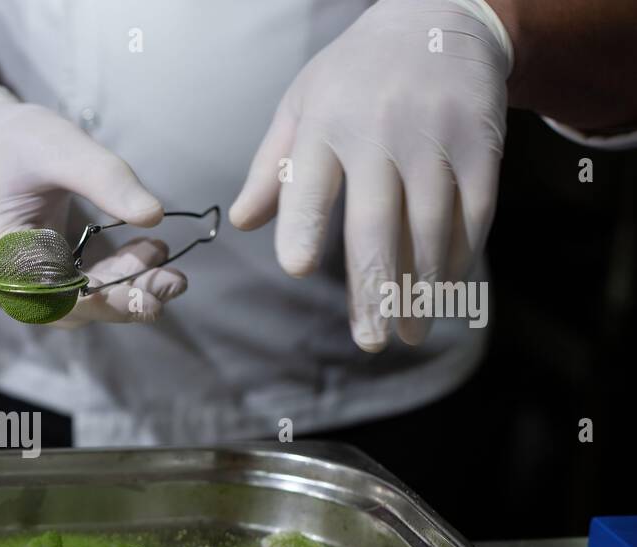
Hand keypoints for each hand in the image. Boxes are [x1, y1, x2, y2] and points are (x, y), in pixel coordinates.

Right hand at [0, 85, 187, 325]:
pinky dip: (103, 279)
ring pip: (67, 305)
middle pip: (63, 308)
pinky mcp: (18, 280)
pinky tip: (140, 257)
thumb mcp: (61, 146)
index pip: (51, 294)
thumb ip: (107, 179)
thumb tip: (156, 215)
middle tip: (174, 280)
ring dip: (117, 290)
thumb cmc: (15, 137)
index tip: (154, 291)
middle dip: (121, 296)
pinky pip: (64, 293)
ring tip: (163, 263)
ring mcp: (0, 283)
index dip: (105, 299)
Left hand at [230, 0, 512, 349]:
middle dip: (372, 286)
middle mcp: (380, 132)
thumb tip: (241, 222)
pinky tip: (444, 292)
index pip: (310, 182)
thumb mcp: (301, 105)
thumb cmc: (355, 76)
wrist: (441, 18)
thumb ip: (271, 168)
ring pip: (430, 227)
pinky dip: (459, 258)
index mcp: (324, 124)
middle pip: (376, 221)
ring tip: (407, 332)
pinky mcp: (481, 146)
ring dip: (421, 288)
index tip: (297, 267)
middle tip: (369, 340)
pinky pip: (473, 214)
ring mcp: (435, 139)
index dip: (304, 224)